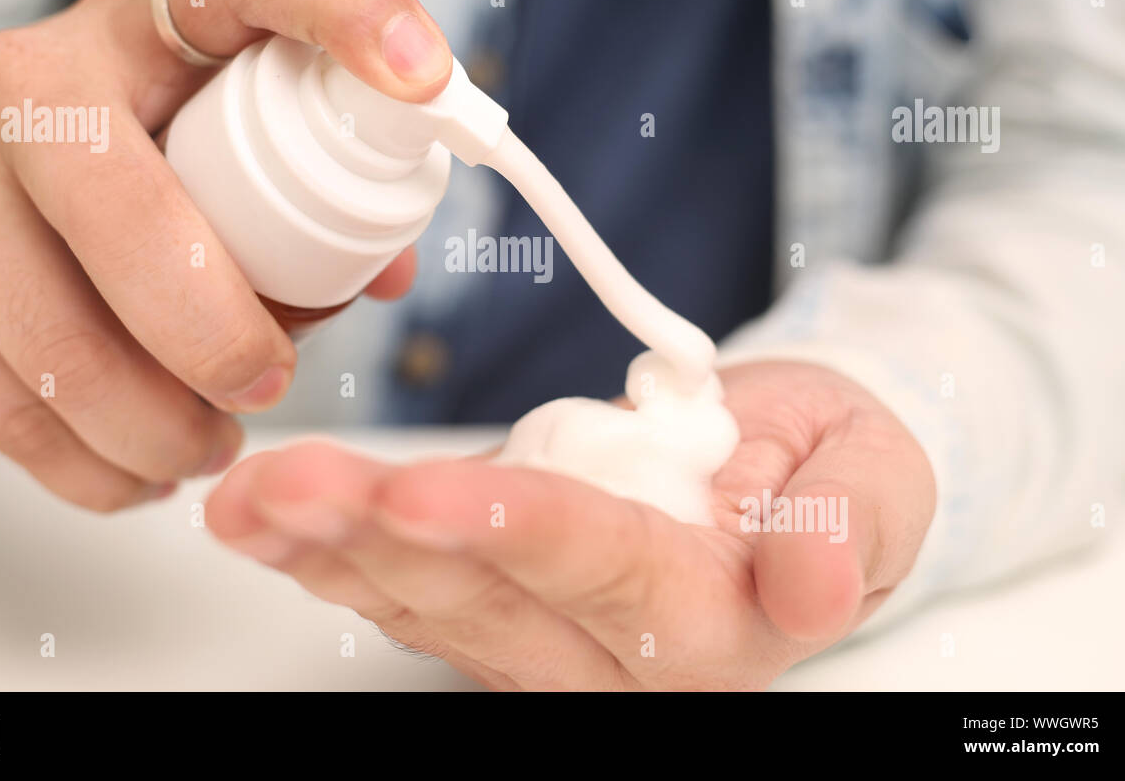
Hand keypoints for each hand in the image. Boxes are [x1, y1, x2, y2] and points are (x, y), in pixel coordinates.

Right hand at [0, 0, 448, 510]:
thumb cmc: (128, 160)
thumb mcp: (219, 131)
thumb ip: (315, 184)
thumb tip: (384, 268)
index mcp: (147, 25)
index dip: (344, 7)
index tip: (421, 74)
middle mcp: (32, 81)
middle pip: (135, 219)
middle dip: (219, 336)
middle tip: (268, 384)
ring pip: (61, 344)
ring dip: (158, 425)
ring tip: (207, 441)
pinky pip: (4, 409)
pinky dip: (91, 464)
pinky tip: (137, 464)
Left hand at [206, 360, 935, 689]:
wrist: (784, 485)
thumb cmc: (825, 471)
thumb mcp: (874, 480)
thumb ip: (849, 525)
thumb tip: (814, 586)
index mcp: (707, 618)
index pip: (604, 572)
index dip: (517, 532)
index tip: (427, 493)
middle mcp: (610, 653)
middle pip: (481, 595)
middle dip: (376, 538)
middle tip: (287, 487)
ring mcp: (541, 639)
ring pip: (422, 600)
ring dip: (328, 548)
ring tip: (250, 498)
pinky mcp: (495, 611)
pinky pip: (403, 591)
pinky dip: (330, 552)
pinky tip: (269, 517)